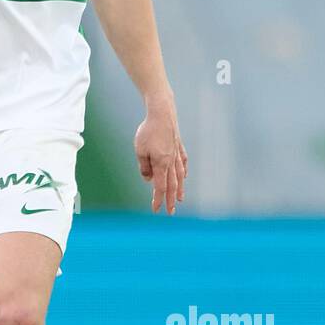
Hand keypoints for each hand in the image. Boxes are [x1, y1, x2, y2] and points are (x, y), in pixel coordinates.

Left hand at [134, 97, 186, 215]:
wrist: (162, 113)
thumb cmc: (148, 131)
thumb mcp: (140, 150)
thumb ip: (144, 167)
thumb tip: (148, 179)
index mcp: (161, 164)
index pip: (160, 187)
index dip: (158, 199)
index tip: (156, 210)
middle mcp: (171, 162)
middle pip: (172, 185)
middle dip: (170, 200)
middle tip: (171, 212)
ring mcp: (177, 154)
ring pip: (179, 176)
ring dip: (179, 189)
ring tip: (180, 199)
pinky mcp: (178, 146)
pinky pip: (182, 163)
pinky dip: (183, 171)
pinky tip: (184, 176)